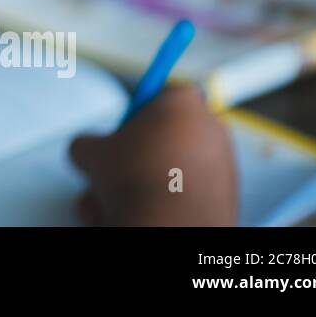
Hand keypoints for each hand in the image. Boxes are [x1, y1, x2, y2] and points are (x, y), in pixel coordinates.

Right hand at [70, 86, 236, 225]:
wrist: (169, 223)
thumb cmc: (137, 179)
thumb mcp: (92, 151)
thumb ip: (88, 142)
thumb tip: (86, 151)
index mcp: (183, 103)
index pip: (160, 93)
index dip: (136, 113)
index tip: (123, 129)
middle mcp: (212, 128)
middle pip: (166, 135)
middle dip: (136, 156)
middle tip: (112, 172)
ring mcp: (225, 163)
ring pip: (174, 168)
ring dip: (143, 182)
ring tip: (115, 200)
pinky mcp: (228, 196)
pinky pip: (189, 191)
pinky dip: (166, 200)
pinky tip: (140, 212)